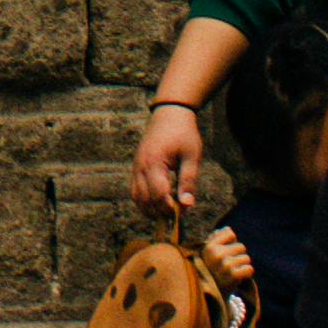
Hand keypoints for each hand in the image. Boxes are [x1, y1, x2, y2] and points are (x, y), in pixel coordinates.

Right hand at [132, 96, 204, 218]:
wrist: (170, 113)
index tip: (183, 213)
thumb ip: (188, 181)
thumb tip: (187, 205)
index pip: (158, 194)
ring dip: (150, 209)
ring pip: (137, 197)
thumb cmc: (183, 133)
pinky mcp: (136, 167)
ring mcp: (136, 166)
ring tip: (168, 212)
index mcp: (154, 162)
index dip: (170, 208)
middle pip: (145, 199)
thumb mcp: (192, 156)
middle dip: (160, 212)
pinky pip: (135, 190)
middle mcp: (140, 166)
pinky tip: (159, 203)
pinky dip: (145, 201)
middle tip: (177, 215)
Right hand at [205, 222, 252, 284]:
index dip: (230, 242)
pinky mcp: (234, 276)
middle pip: (241, 247)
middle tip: (230, 264)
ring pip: (246, 258)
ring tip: (233, 271)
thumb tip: (228, 229)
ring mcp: (226, 265)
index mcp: (210, 246)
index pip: (230, 234)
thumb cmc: (209, 268)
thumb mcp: (207, 252)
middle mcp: (217, 254)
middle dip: (238, 255)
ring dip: (242, 265)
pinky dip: (246, 273)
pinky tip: (238, 277)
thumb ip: (215, 238)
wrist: (209, 294)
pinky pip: (249, 269)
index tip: (225, 250)